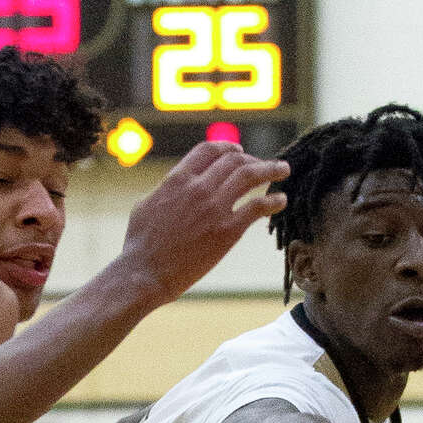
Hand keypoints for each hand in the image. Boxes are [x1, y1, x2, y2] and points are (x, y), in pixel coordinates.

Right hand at [118, 143, 289, 306]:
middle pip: (234, 160)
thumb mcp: (145, 205)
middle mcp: (198, 188)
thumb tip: (174, 186)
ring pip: (251, 176)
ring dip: (271, 169)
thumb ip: (165, 191)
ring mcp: (215, 208)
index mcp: (177, 179)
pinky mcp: (227, 231)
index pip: (209, 150)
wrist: (144, 274)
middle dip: (253, 159)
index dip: (228, 148)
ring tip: (283, 170)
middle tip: (264, 165)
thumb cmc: (139, 245)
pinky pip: (258, 207)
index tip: (239, 152)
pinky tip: (281, 201)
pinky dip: (273, 201)